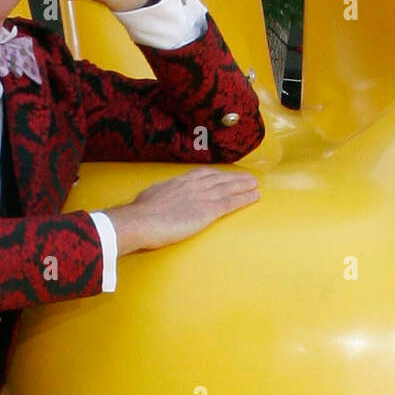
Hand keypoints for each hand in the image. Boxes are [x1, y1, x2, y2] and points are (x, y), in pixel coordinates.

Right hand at [103, 168, 260, 254]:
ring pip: (228, 188)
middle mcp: (192, 185)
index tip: (224, 174)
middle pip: (219, 178)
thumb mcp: (150, 196)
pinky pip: (231, 202)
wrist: (140, 220)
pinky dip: (244, 198)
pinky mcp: (207, 211)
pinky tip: (254, 196)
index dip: (216, 174)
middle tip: (247, 177)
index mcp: (178, 181)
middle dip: (234, 178)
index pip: (202, 174)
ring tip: (255, 184)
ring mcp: (201, 196)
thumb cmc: (139, 213)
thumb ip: (160, 196)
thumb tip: (158, 197)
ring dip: (244, 185)